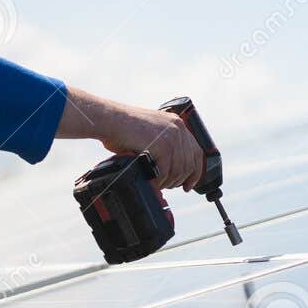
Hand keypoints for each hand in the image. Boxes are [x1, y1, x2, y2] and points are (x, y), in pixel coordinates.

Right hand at [58, 89, 203, 189]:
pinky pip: (165, 171)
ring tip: (158, 184)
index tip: (188, 184)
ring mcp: (171, 137)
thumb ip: (163, 145)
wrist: (110, 120)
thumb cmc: (122, 128)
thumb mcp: (150, 133)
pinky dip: (158, 181)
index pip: (197, 151)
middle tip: (169, 186)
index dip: (195, 171)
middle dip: (180, 179)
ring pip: (178, 170)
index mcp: (177, 124)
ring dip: (168, 182)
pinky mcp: (162, 145)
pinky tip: (152, 182)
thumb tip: (169, 169)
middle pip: (189, 163)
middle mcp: (178, 129)